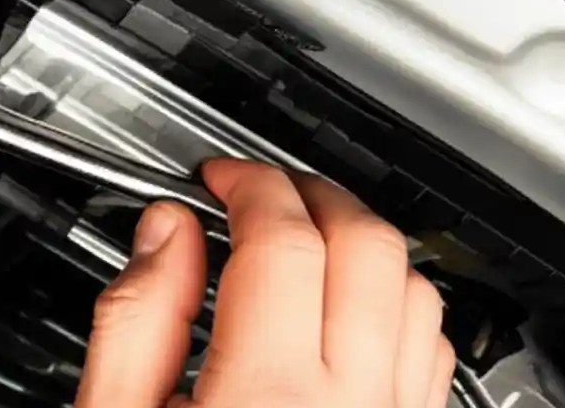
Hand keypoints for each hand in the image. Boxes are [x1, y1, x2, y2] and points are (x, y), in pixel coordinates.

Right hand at [76, 160, 455, 407]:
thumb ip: (134, 321)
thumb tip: (165, 236)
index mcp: (265, 396)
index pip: (282, 241)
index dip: (248, 184)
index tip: (217, 179)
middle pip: (366, 248)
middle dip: (310, 193)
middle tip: (259, 191)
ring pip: (414, 293)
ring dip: (359, 241)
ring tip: (303, 235)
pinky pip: (429, 351)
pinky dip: (394, 302)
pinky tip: (345, 305)